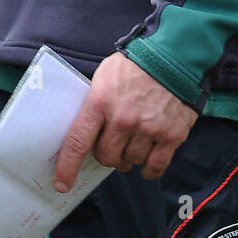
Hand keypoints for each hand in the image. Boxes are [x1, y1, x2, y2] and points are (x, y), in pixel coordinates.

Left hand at [53, 52, 197, 190]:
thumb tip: (86, 128)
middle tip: (114, 141)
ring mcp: (148, 128)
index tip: (62, 184)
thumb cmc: (137, 62)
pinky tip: (147, 158)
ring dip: (129, 156)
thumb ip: (95, 102)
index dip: (67, 167)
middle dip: (107, 153)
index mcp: (101, 102)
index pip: (78, 142)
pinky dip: (149, 168)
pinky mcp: (171, 135)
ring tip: (135, 139)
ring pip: (129, 162)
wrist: (175, 53)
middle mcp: (123, 119)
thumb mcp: (105, 74)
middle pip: (106, 157)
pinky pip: (155, 167)